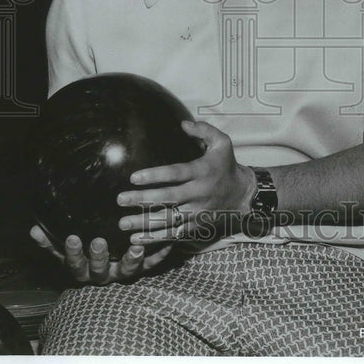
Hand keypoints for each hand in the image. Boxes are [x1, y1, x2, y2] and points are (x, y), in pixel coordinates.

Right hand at [29, 225, 172, 284]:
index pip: (74, 263)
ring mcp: (122, 273)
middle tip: (100, 241)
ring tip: (136, 248)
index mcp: (83, 269)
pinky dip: (159, 256)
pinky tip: (168, 243)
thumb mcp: (64, 250)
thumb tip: (33, 229)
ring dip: (131, 260)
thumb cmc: (83, 254)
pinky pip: (152, 265)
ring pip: (127, 271)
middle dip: (99, 257)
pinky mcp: (141, 270)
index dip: (73, 253)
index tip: (73, 238)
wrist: (108, 268)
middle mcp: (103, 274)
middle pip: (99, 270)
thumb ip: (50, 241)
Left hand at [116, 119, 255, 243]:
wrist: (243, 194)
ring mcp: (197, 212)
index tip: (134, 177)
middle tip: (121, 200)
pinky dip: (156, 238)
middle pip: (168, 198)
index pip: (176, 173)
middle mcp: (199, 193)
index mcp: (202, 171)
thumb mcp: (222, 142)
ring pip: (169, 220)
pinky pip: (174, 234)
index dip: (155, 176)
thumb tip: (183, 123)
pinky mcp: (196, 225)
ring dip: (145, 223)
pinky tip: (137, 239)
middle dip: (143, 200)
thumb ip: (204, 130)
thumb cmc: (227, 165)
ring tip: (123, 223)